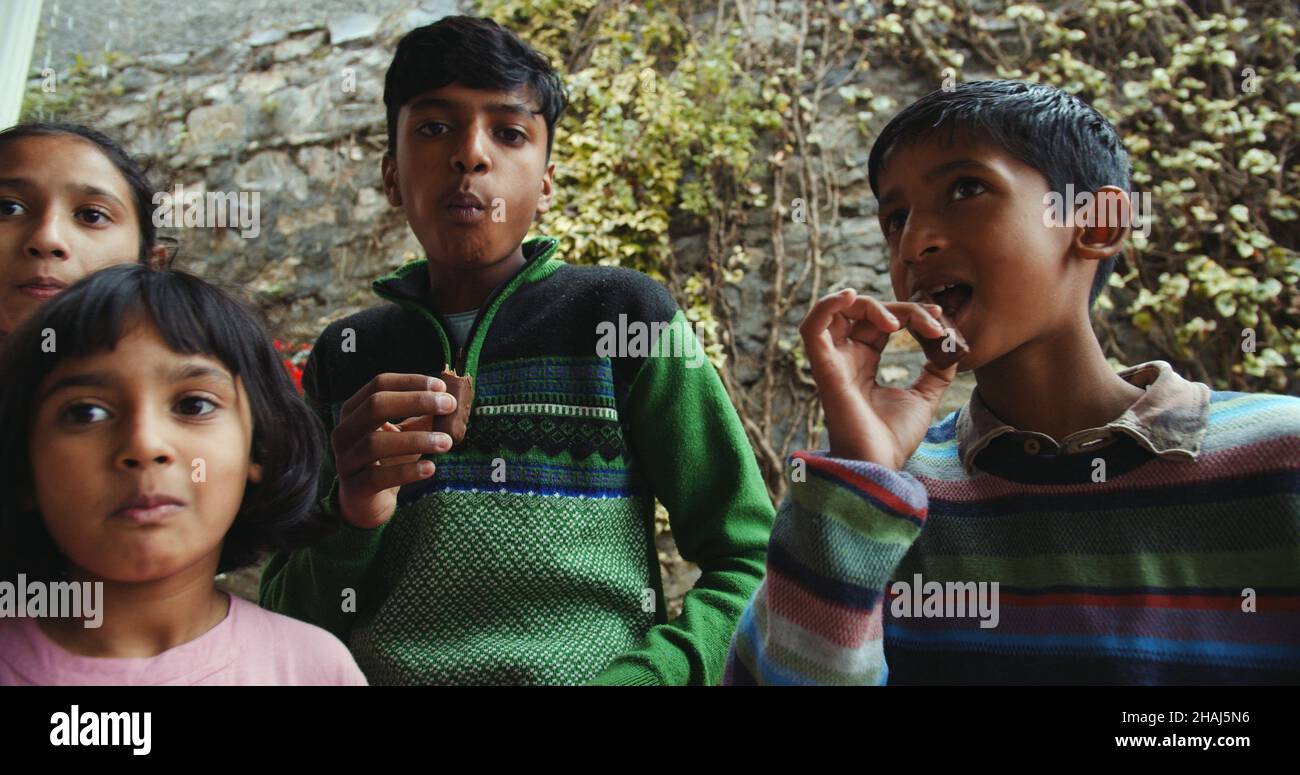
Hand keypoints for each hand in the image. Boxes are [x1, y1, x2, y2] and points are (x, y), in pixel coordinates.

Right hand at [331, 373, 458, 528]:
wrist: (368, 502)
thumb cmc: (388, 459)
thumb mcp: (406, 433)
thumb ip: (424, 416)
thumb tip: (452, 399)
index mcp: (354, 410)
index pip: (379, 385)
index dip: (411, 382)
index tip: (441, 386)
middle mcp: (343, 432)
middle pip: (375, 406)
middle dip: (416, 402)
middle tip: (448, 406)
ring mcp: (345, 460)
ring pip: (376, 443)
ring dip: (416, 440)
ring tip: (446, 442)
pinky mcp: (353, 488)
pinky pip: (378, 477)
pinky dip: (407, 471)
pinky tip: (430, 468)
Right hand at [799, 288, 957, 468]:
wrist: (880, 466)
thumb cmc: (893, 438)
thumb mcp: (924, 396)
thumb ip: (935, 369)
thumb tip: (951, 344)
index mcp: (863, 362)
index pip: (881, 322)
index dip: (910, 314)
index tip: (941, 321)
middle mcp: (845, 357)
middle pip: (864, 312)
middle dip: (901, 310)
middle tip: (932, 321)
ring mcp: (832, 361)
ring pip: (837, 311)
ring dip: (869, 304)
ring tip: (897, 321)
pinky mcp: (823, 369)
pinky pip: (811, 328)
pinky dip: (826, 305)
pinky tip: (850, 296)